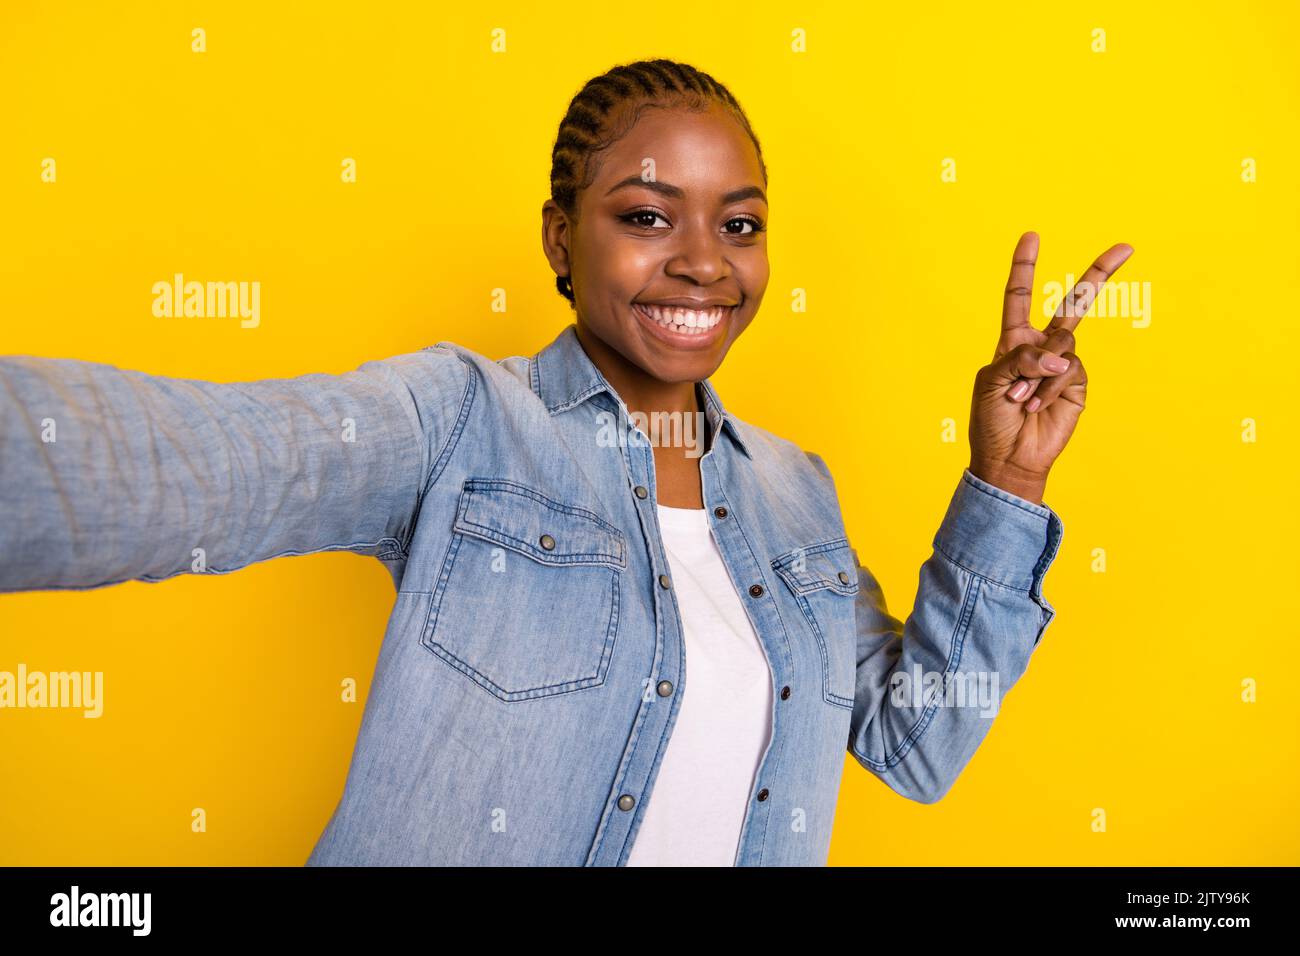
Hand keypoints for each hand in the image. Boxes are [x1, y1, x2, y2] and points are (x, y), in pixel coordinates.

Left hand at [968, 231, 1133, 504]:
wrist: (1009, 458)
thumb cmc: (992, 421)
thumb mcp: (994, 381)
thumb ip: (1022, 359)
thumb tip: (1059, 358)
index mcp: (1013, 342)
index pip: (1020, 297)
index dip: (1025, 267)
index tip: (1031, 236)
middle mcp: (1041, 348)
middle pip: (1073, 304)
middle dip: (1099, 274)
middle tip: (1126, 247)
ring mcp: (1063, 366)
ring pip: (1063, 344)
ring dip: (1038, 373)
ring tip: (1021, 400)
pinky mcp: (1077, 384)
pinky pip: (1069, 371)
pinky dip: (1050, 387)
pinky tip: (1036, 406)